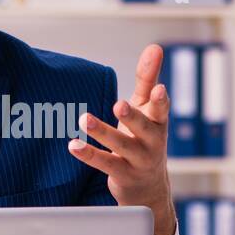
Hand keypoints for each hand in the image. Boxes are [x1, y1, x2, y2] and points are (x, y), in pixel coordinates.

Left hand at [67, 43, 176, 234]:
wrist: (148, 187)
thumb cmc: (145, 138)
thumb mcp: (147, 109)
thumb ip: (147, 79)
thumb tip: (155, 47)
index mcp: (158, 122)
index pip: (161, 109)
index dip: (160, 99)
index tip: (159, 89)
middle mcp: (152, 142)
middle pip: (143, 128)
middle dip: (132, 117)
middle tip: (119, 104)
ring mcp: (138, 160)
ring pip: (121, 146)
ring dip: (103, 132)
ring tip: (84, 118)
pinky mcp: (123, 175)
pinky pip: (105, 164)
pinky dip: (89, 154)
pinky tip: (73, 144)